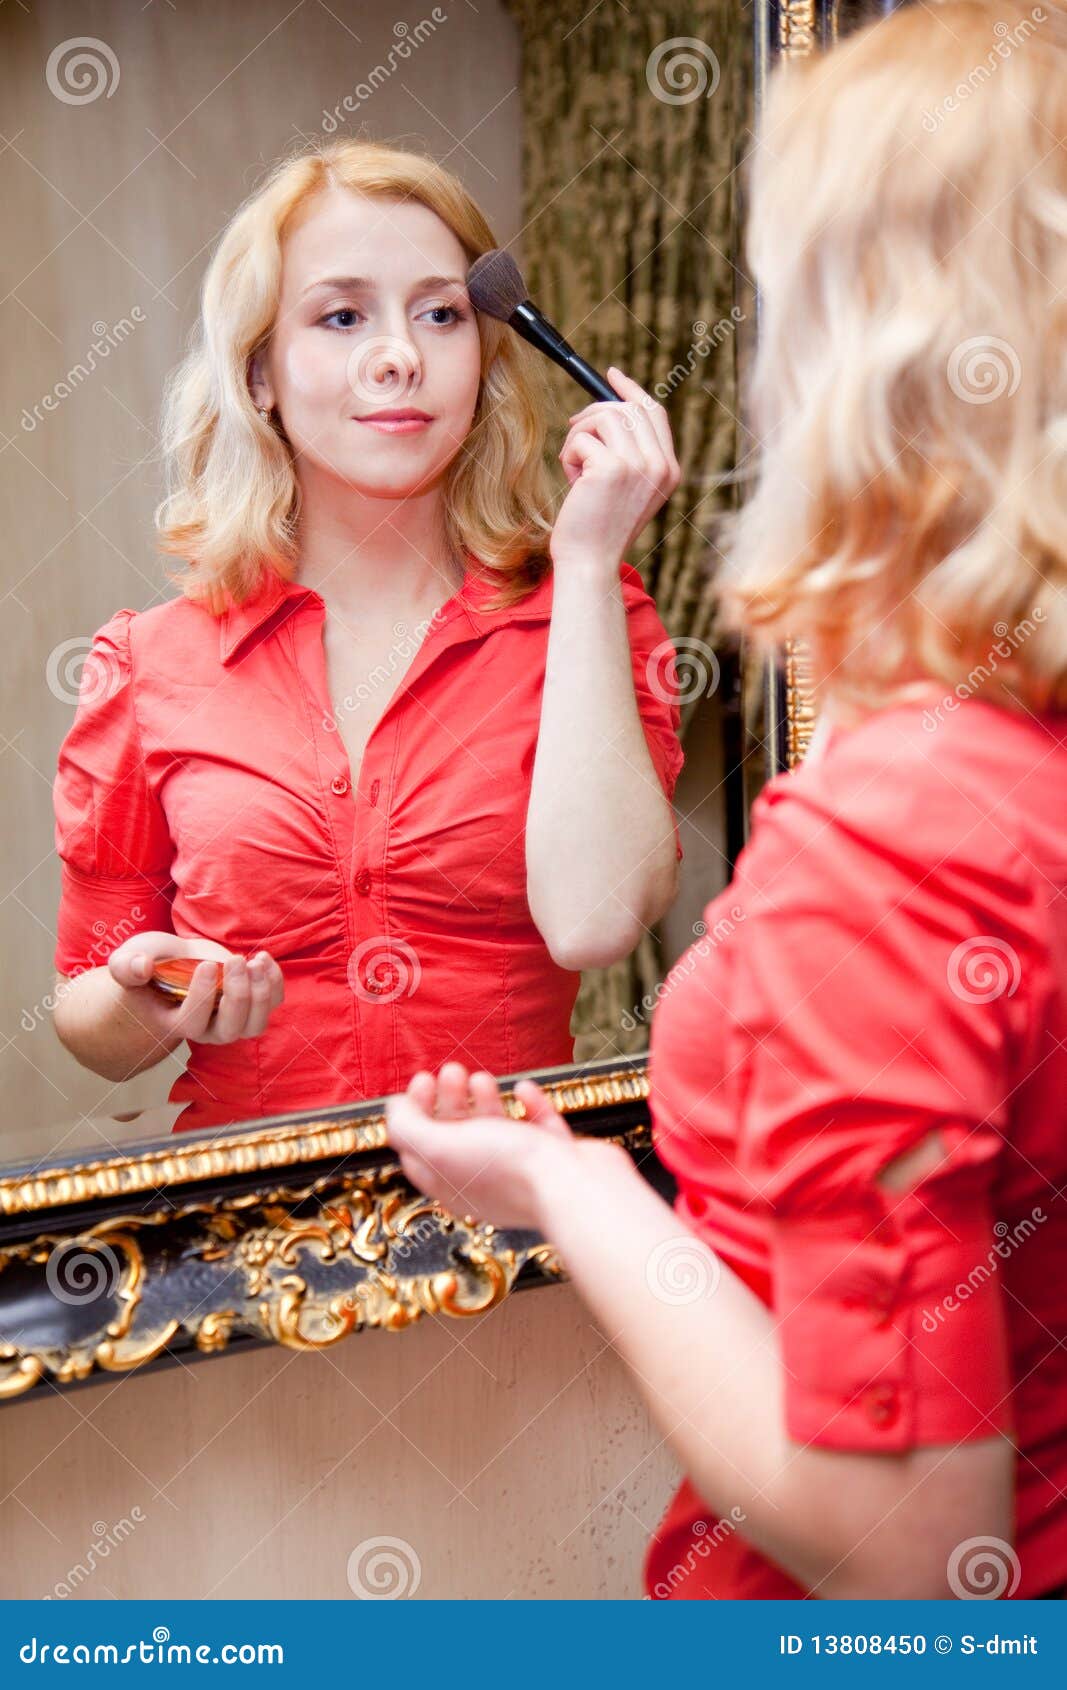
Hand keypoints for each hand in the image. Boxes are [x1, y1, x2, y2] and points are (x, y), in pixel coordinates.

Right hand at [107, 932, 284, 1046]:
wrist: (175, 961)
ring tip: (255, 962)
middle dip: (238, 995)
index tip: (208, 965)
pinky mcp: (252, 1004)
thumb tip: (142, 968)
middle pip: (230, 1030)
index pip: (192, 1022)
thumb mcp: (127, 959)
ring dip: (262, 993)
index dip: (202, 997)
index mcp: (175, 1022)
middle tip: (235, 961)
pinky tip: (262, 959)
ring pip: (255, 1024)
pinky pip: (273, 1004)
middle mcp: (207, 1029)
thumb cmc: (150, 963)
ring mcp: (233, 1020)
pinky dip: (275, 983)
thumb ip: (126, 966)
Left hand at [384, 1061, 581, 1231]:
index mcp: (453, 1188)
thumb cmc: (506, 1170)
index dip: (414, 1114)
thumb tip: (393, 1107)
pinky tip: (524, 1088)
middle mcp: (486, 1184)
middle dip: (449, 1101)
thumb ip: (408, 1128)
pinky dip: (529, 1104)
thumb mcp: (439, 1147)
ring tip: (480, 1077)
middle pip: (458, 1138)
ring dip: (484, 1100)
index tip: (421, 1080)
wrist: (575, 1188)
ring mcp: (524, 1172)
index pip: (421, 1151)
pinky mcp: (558, 1159)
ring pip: (497, 1131)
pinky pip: (539, 1127)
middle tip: (451, 1071)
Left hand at [550, 367, 680, 569]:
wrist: (590, 562)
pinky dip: (568, 455)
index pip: (654, 413)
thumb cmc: (599, 527)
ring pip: (603, 417)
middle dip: (594, 413)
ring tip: (574, 466)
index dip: (631, 391)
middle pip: (627, 409)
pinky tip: (572, 482)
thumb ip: (628, 453)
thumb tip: (605, 409)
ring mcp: (638, 465)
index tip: (611, 375)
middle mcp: (660, 465)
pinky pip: (581, 437)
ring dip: (579, 436)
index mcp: (669, 470)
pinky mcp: (610, 468)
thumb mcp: (625, 487)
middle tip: (574, 430)